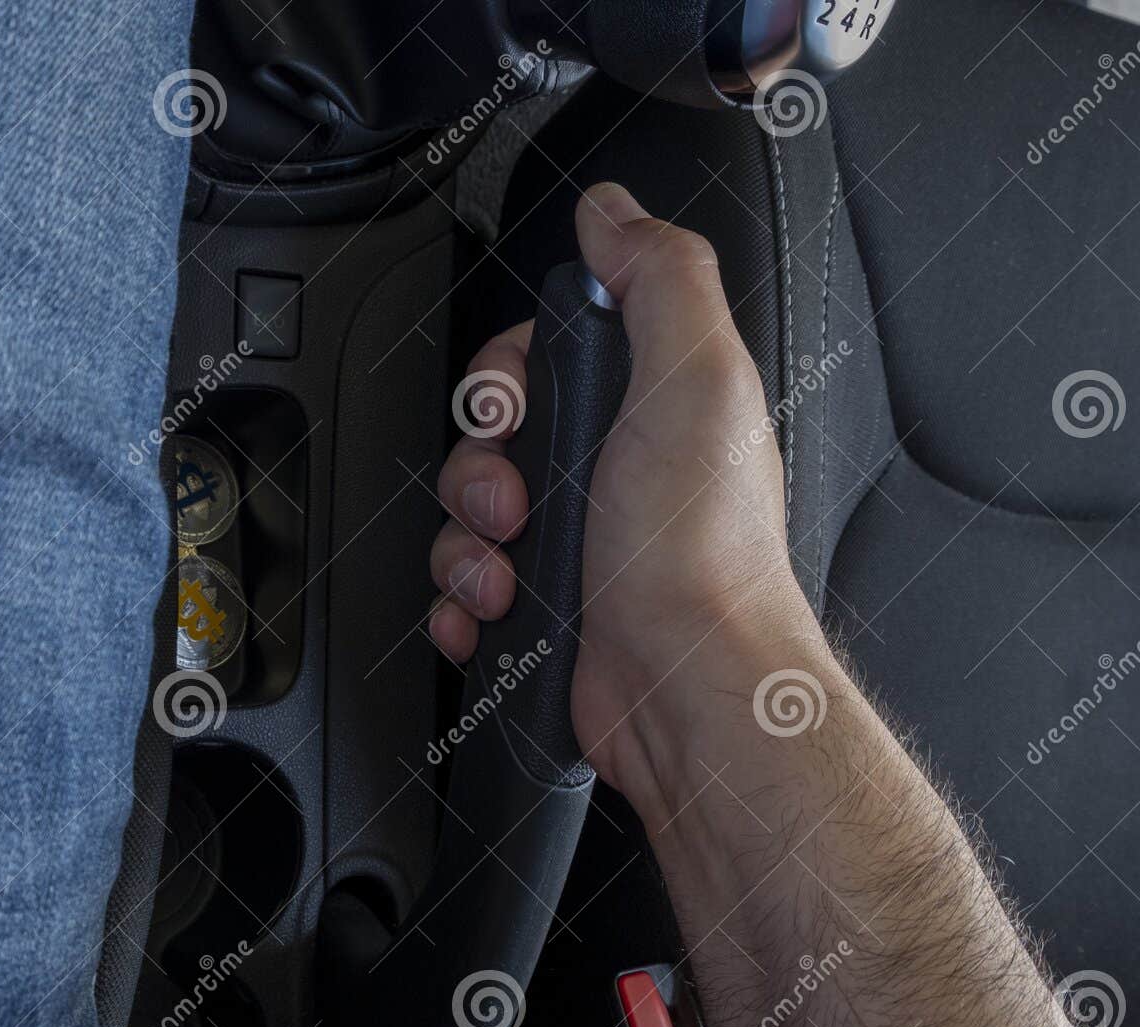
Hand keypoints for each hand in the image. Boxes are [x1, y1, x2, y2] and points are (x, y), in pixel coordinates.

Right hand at [430, 183, 825, 811]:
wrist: (682, 685)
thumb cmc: (698, 552)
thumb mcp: (696, 379)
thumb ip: (659, 278)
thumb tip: (613, 213)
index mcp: (642, 406)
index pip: (532, 358)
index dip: (504, 379)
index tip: (515, 410)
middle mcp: (604, 471)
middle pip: (482, 437)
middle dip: (477, 471)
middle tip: (516, 501)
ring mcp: (568, 543)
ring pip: (460, 516)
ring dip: (466, 546)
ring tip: (512, 573)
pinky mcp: (537, 609)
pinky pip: (457, 589)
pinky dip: (462, 604)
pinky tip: (497, 615)